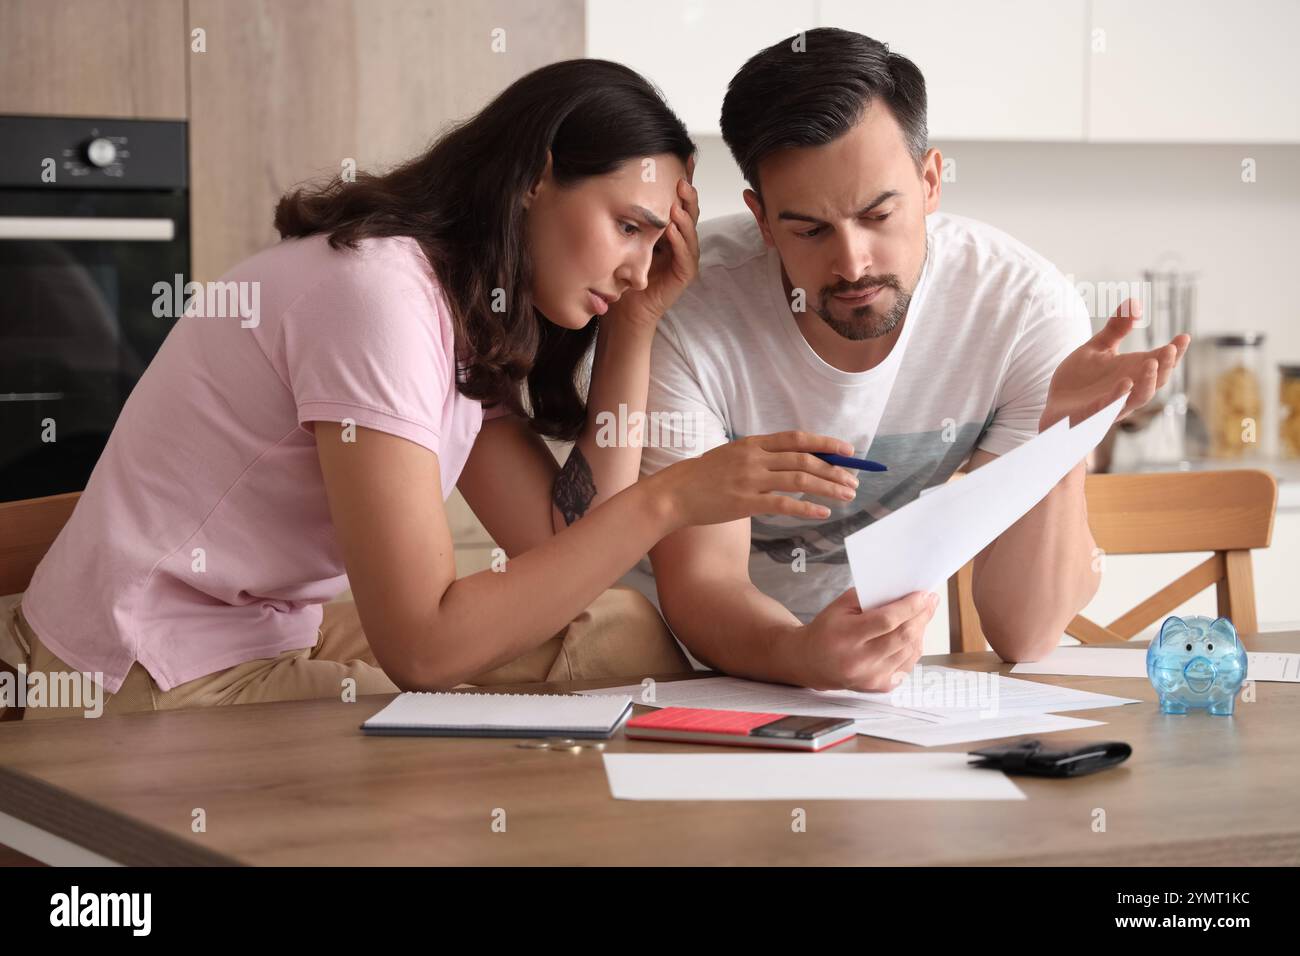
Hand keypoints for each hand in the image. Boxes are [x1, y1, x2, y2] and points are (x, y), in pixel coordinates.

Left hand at [607, 155, 699, 329]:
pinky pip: (686, 254)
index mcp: (668, 226)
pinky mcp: (685, 273)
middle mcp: (680, 238)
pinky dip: (680, 240)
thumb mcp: (624, 233)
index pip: (678, 198)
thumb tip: (616, 177)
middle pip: (689, 210)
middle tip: (680, 178)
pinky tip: (673, 229)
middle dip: (687, 193)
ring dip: (685, 214)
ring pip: (690, 229)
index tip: (683, 157)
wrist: (623, 307)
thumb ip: (629, 211)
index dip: (683, 178)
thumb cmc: (622, 271)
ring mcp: (685, 255)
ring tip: (677, 200)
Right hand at [647, 430, 858, 529]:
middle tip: (853, 481)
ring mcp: (750, 480)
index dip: (826, 443)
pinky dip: (807, 508)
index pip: (797, 439)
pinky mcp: (746, 503)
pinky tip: (823, 513)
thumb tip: (793, 462)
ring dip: (828, 487)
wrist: (675, 493)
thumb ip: (759, 456)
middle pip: (805, 460)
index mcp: (752, 443)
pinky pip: (784, 504)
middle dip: (834, 470)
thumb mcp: (732, 455)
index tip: (847, 451)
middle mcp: (754, 458)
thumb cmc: (703, 476)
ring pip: (800, 480)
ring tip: (847, 495)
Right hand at [793, 588, 935, 691]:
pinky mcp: (880, 687)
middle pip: (903, 637)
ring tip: (921, 615)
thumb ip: (870, 598)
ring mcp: (872, 677)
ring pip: (910, 651)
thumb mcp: (840, 606)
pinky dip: (914, 647)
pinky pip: (908, 664)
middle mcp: (860, 661)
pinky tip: (912, 635)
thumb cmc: (827, 629)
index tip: (924, 594)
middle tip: (930, 601)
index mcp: (846, 637)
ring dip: (920, 630)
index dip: (910, 607)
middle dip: (922, 616)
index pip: (887, 621)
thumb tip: (903, 593)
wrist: (811, 662)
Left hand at [1039, 298, 1190, 430]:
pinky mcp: (1092, 416)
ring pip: (1138, 398)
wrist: (1055, 405)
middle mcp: (1129, 391)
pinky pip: (1108, 410)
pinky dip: (1117, 398)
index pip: (1160, 363)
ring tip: (1152, 364)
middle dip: (1165, 366)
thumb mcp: (1098, 348)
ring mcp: (1113, 406)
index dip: (1174, 352)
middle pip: (1155, 381)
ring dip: (1147, 383)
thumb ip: (1116, 329)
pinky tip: (1124, 383)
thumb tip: (1134, 301)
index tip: (1184, 337)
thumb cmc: (1080, 379)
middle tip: (1170, 349)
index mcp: (1133, 373)